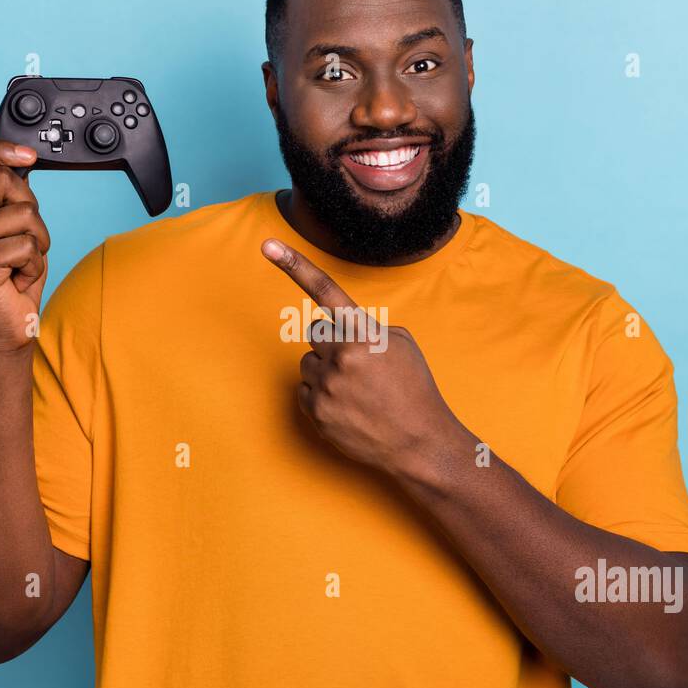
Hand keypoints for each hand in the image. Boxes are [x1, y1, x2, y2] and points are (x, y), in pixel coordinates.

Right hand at [0, 141, 47, 356]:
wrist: (6, 328)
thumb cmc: (12, 280)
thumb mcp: (14, 230)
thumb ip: (11, 199)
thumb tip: (23, 163)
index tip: (29, 156)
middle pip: (5, 181)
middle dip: (31, 209)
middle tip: (25, 242)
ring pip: (23, 214)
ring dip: (38, 242)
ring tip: (21, 264)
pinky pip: (26, 246)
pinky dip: (34, 265)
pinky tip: (18, 279)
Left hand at [261, 237, 461, 477]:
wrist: (419, 442)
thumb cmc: (414, 389)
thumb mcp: (402, 345)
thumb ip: (368, 327)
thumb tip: (343, 328)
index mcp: (364, 334)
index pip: (325, 291)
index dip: (295, 265)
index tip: (268, 245)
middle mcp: (341, 356)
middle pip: (315, 333)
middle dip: (331, 344)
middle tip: (358, 366)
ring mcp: (326, 385)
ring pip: (307, 363)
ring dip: (326, 371)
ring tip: (356, 391)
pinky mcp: (316, 411)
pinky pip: (304, 391)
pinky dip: (321, 396)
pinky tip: (347, 407)